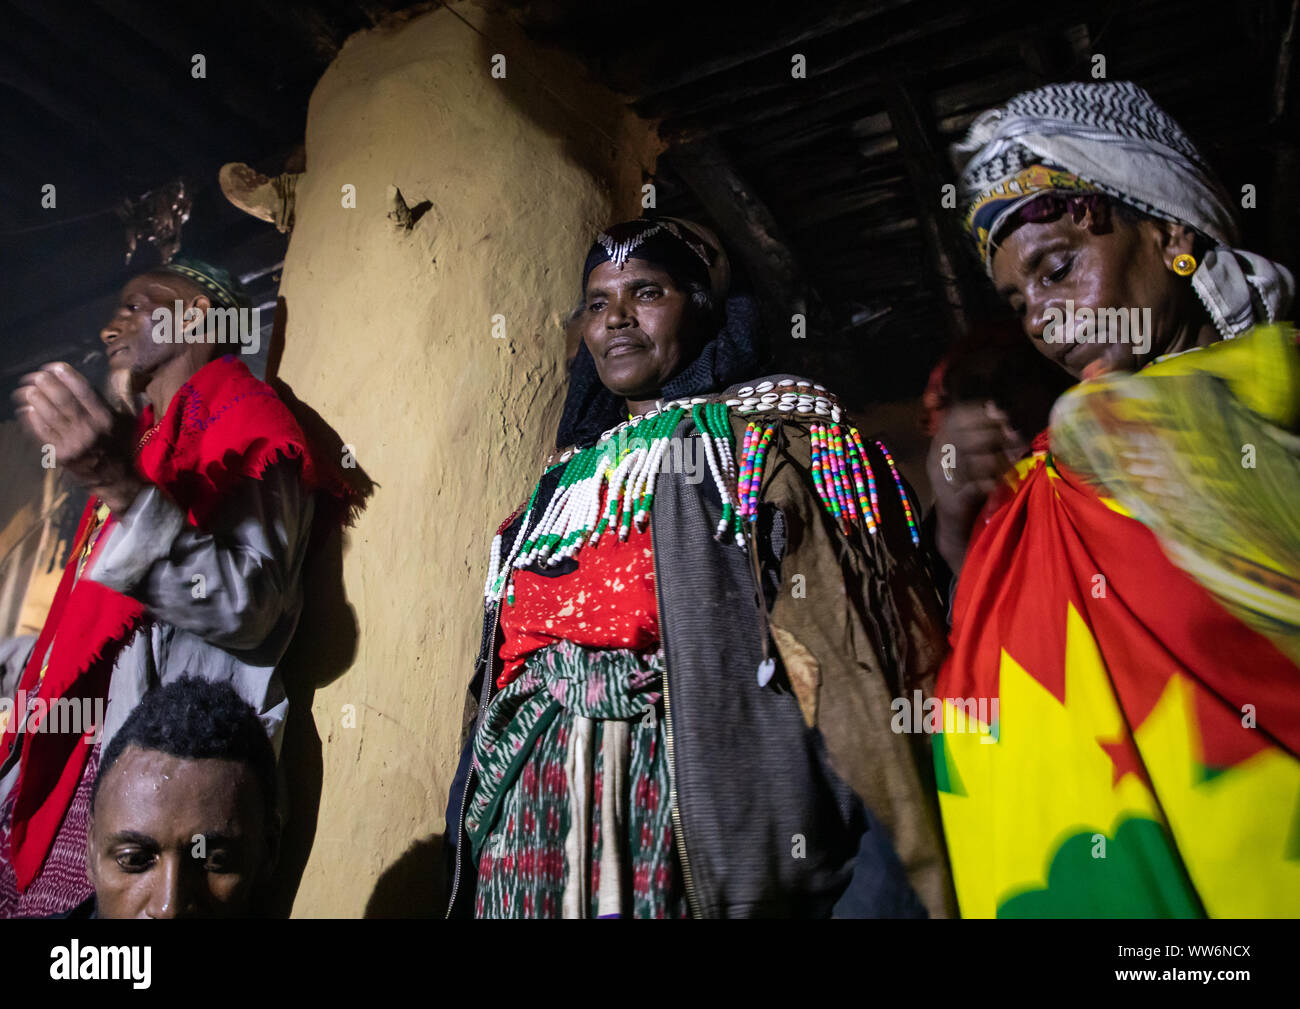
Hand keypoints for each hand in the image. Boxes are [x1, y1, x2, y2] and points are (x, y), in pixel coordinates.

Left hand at [12, 362, 143, 513]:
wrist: (113, 478)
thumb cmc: (119, 444)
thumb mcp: (128, 419)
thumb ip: (123, 394)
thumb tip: (122, 371)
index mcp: (106, 420)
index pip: (85, 393)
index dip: (69, 377)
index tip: (56, 366)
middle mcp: (90, 431)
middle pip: (64, 402)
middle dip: (48, 385)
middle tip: (37, 375)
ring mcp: (74, 444)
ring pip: (50, 416)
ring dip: (36, 400)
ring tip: (28, 388)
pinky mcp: (60, 454)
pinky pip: (43, 433)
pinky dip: (33, 419)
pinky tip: (27, 408)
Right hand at [926, 400, 1026, 574]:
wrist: (956, 522)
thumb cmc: (970, 481)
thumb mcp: (973, 453)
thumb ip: (984, 430)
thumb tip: (993, 405)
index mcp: (940, 441)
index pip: (954, 418)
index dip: (980, 414)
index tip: (1003, 416)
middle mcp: (936, 457)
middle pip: (964, 438)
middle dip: (995, 436)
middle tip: (1016, 439)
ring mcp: (942, 479)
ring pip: (971, 461)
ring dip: (998, 460)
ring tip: (1015, 460)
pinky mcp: (952, 500)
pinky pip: (974, 486)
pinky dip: (991, 483)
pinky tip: (1002, 482)